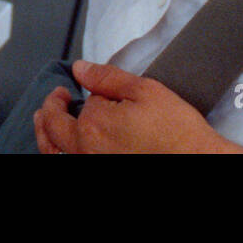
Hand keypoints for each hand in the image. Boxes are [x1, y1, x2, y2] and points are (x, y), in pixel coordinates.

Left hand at [33, 61, 242, 153]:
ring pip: (54, 153)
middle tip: (54, 99)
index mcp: (93, 125)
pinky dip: (60, 153)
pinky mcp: (102, 173)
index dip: (92, 92)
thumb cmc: (177, 132)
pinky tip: (65, 147)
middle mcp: (86, 152)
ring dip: (45, 134)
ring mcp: (92, 165)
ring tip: (45, 122)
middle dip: (49, 109)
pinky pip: (69, 163)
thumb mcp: (144, 90)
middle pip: (53, 129)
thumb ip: (107, 77)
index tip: (95, 88)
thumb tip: (80, 68)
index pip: (82, 103)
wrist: (197, 162)